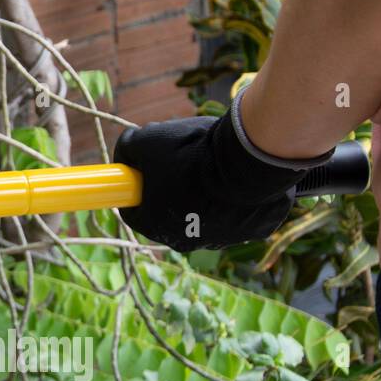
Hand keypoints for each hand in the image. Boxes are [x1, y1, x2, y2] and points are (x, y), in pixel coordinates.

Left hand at [112, 95, 331, 251]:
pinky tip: (240, 175)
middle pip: (171, 215)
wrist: (249, 156)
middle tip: (180, 162)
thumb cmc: (190, 151)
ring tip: (214, 165)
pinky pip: (240, 213)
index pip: (134, 212)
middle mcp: (188, 241)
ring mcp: (224, 239)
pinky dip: (237, 196)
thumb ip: (127, 149)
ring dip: (205, 194)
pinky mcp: (255, 231)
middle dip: (171, 190)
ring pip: (207, 215)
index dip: (135, 190)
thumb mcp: (143, 140)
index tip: (140, 173)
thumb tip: (125, 156)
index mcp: (155, 226)